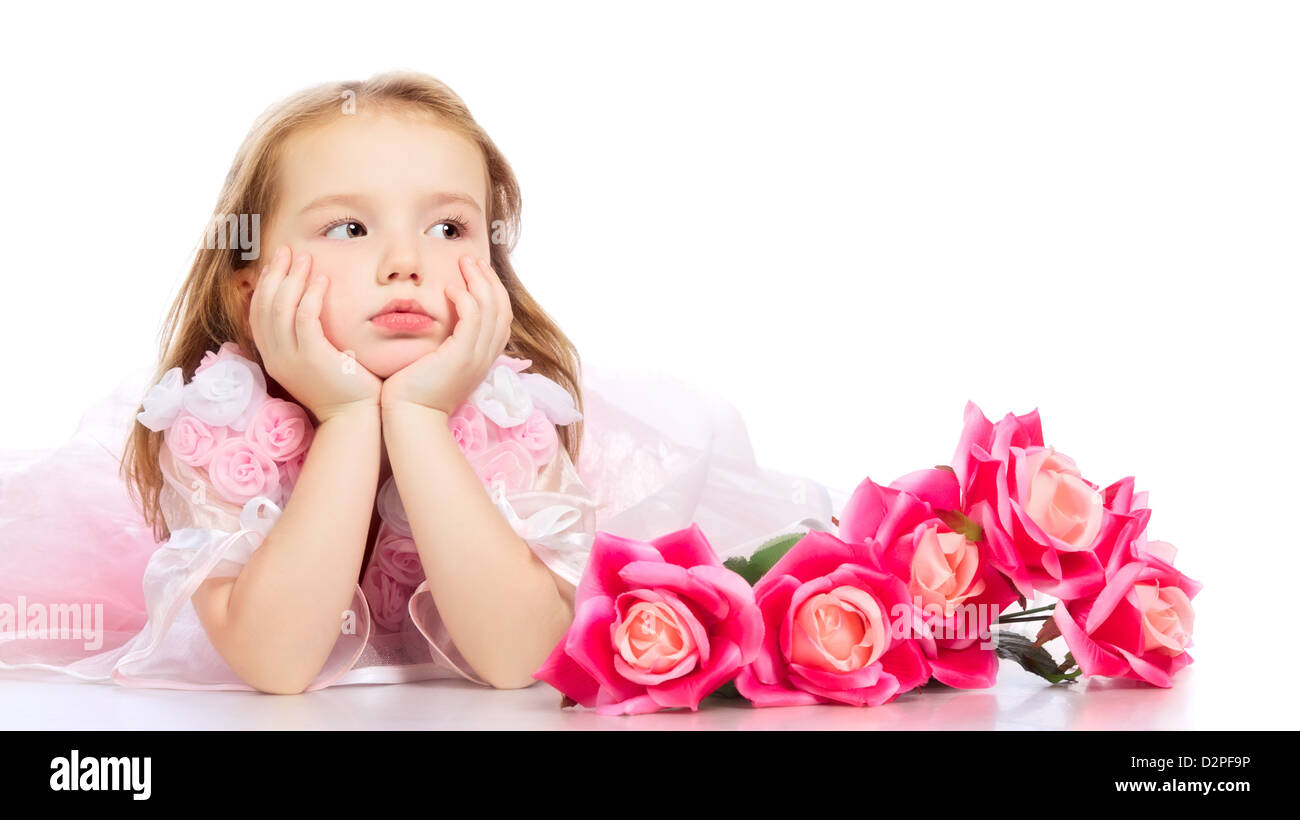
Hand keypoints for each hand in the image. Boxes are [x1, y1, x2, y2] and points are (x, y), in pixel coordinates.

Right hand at [249, 245, 382, 423]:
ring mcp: (290, 358)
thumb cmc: (344, 390)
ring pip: (281, 308)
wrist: (354, 418)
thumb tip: (311, 313)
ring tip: (305, 258)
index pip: (257, 314)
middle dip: (275, 274)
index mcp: (274, 358)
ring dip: (292, 279)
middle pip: (264, 306)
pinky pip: (304, 318)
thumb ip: (308, 339)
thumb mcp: (317, 361)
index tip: (274, 265)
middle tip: (287, 250)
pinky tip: (322, 280)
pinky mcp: (311, 357)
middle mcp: (276, 357)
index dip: (263, 286)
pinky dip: (311, 295)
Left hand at [380, 254, 512, 415]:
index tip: (477, 272)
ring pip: (491, 309)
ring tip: (464, 263)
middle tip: (472, 259)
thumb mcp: (436, 364)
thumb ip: (443, 344)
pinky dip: (465, 298)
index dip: (493, 292)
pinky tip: (449, 288)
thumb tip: (436, 324)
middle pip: (502, 309)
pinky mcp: (461, 356)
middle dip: (489, 280)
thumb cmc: (414, 393)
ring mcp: (476, 357)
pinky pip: (472, 318)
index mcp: (481, 358)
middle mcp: (485, 357)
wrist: (410, 418)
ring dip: (479, 281)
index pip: (501, 318)